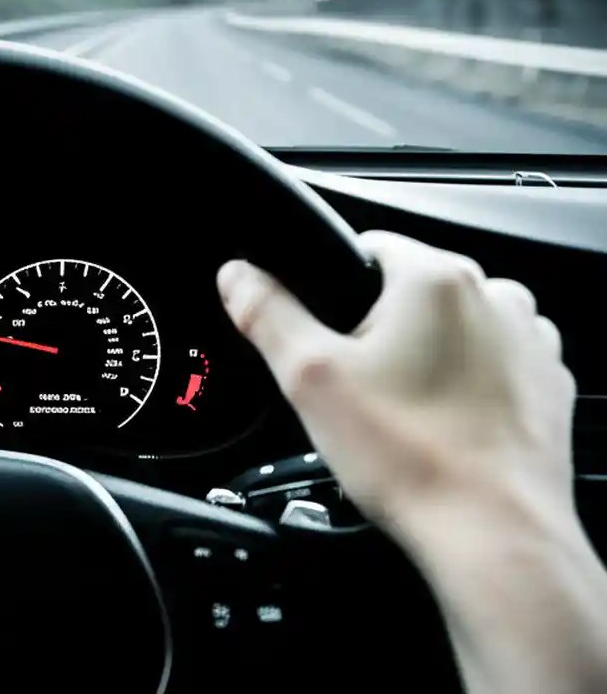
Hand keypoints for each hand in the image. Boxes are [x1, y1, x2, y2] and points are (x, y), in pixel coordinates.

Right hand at [216, 231, 574, 545]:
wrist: (492, 535)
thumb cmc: (411, 459)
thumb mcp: (309, 379)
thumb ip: (267, 315)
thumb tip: (237, 275)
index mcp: (436, 278)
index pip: (369, 247)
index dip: (334, 292)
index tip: (328, 342)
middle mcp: (496, 297)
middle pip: (412, 293)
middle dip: (380, 333)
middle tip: (361, 393)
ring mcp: (530, 341)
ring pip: (454, 330)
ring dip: (427, 358)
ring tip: (405, 416)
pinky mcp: (547, 386)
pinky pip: (493, 368)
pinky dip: (467, 388)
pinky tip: (444, 428)